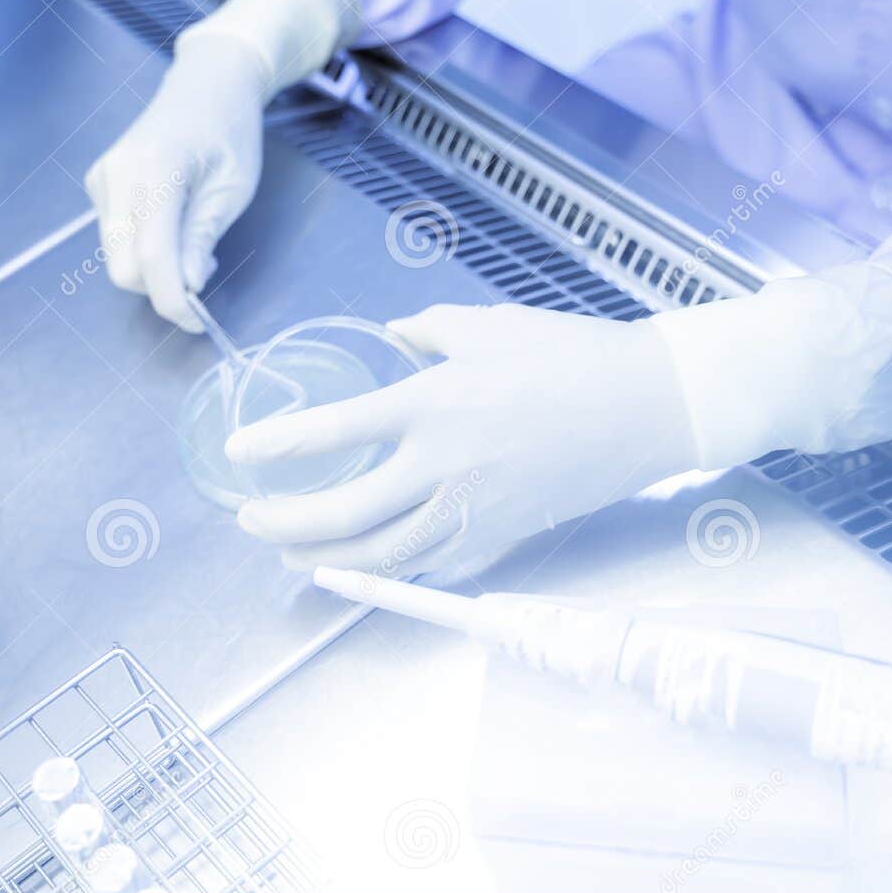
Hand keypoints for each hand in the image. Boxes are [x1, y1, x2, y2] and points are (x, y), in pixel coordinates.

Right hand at [84, 33, 265, 330]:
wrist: (206, 86)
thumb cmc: (229, 133)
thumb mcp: (231, 190)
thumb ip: (202, 238)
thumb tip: (188, 288)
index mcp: (155, 170)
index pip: (153, 257)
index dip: (172, 300)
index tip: (197, 322)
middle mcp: (117, 174)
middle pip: (124, 267)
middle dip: (160, 286)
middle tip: (202, 269)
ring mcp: (101, 177)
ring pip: (116, 257)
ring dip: (152, 268)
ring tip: (190, 239)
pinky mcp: (97, 183)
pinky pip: (114, 237)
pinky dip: (140, 247)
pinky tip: (168, 222)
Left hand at [225, 303, 699, 575]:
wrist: (651, 406)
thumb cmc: (570, 354)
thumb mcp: (488, 325)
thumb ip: (426, 332)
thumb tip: (391, 336)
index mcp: (432, 403)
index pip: (332, 433)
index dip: (276, 446)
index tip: (240, 453)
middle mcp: (444, 465)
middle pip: (344, 514)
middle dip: (286, 523)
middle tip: (250, 517)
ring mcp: (473, 509)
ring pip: (383, 554)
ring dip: (327, 558)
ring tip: (292, 552)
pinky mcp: (499, 533)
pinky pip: (430, 561)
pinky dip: (387, 567)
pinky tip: (362, 559)